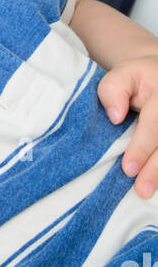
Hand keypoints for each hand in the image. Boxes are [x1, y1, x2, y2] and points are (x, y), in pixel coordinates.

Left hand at [97, 54, 157, 198]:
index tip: (128, 169)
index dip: (141, 147)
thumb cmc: (138, 80)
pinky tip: (157, 185)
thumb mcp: (123, 74)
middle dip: (155, 168)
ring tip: (146, 191)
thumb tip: (115, 116)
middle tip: (140, 188)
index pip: (154, 123)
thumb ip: (113, 89)